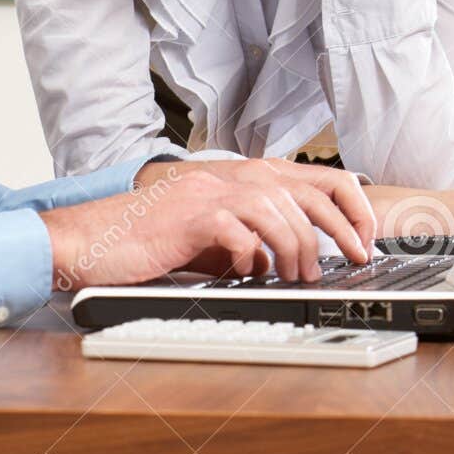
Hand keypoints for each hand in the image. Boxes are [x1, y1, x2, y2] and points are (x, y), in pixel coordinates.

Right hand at [142, 156, 374, 270]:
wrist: (90, 238)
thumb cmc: (143, 239)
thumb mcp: (206, 237)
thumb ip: (244, 240)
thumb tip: (273, 263)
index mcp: (237, 178)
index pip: (314, 177)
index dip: (349, 206)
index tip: (362, 240)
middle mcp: (227, 177)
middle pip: (305, 191)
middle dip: (339, 228)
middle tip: (351, 259)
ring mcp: (208, 194)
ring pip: (277, 210)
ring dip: (298, 247)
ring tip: (299, 275)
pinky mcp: (189, 216)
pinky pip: (239, 232)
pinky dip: (253, 255)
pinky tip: (247, 272)